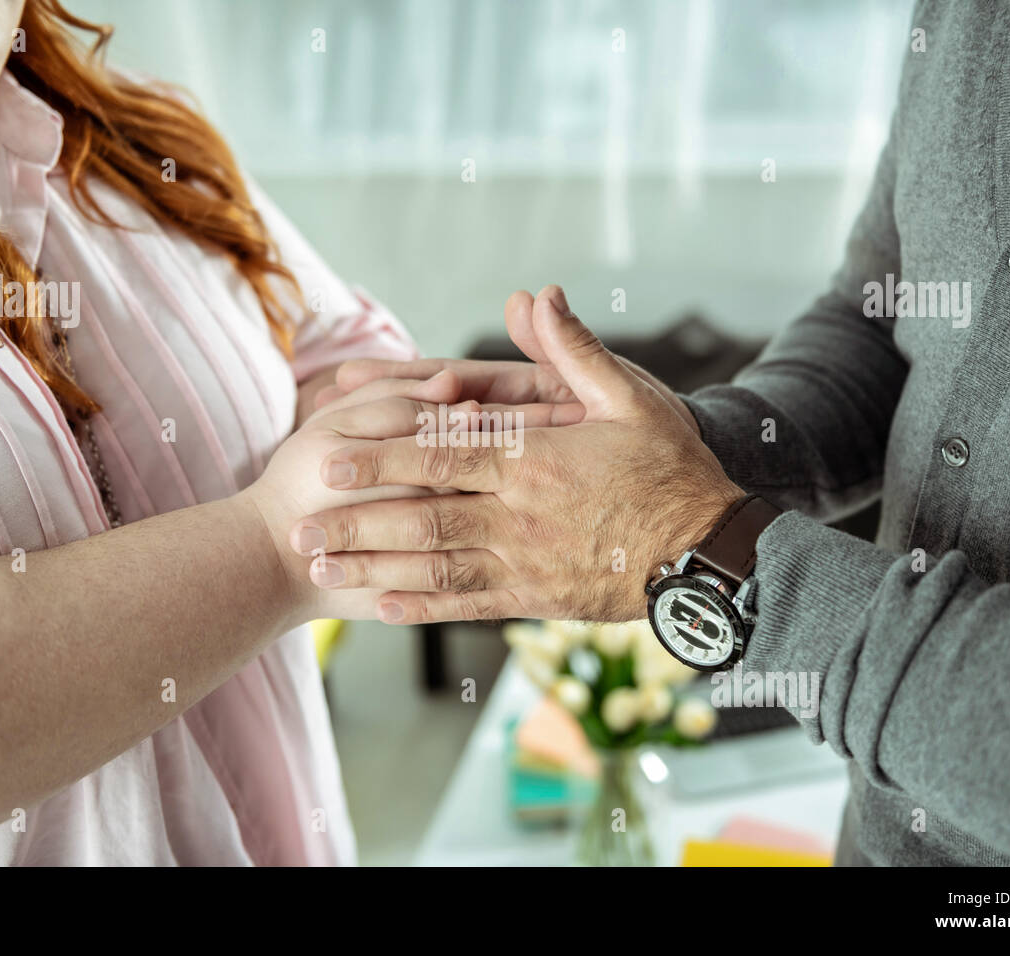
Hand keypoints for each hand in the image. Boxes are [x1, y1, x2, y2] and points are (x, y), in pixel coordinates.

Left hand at [290, 286, 744, 623]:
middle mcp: (520, 515)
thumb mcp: (630, 396)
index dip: (381, 459)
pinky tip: (381, 605)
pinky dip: (422, 606)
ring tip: (322, 568)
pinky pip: (469, 605)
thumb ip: (572, 348)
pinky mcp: (536, 598)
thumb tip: (533, 295)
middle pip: (424, 518)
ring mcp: (525, 562)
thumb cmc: (671, 467)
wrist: (707, 552)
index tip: (328, 460)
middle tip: (301, 527)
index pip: (442, 457)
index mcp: (535, 461)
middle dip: (358, 522)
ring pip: (436, 566)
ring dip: (374, 566)